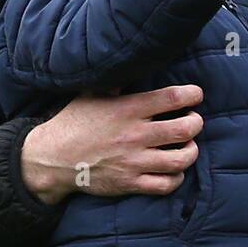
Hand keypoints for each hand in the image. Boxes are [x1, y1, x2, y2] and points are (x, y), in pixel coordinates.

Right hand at [21, 84, 204, 205]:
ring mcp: (133, 162)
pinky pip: (166, 185)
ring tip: (187, 146)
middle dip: (196, 123)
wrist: (51, 160)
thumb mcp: (91, 94)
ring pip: (180, 159)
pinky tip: (173, 170)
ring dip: (190, 152)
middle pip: (184, 129)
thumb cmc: (73, 123)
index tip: (195, 95)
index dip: (191, 95)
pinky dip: (176, 178)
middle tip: (193, 121)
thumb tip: (131, 61)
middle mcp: (133, 135)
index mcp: (126, 109)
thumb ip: (115, 83)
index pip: (171, 98)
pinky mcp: (130, 184)